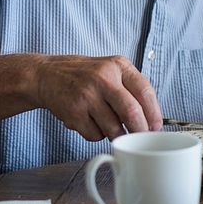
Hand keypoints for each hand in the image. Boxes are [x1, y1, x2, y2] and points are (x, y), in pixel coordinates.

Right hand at [32, 54, 161, 140]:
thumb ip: (131, 88)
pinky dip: (97, 135)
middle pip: (131, 112)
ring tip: (111, 126)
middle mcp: (103, 78)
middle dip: (140, 129)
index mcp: (118, 66)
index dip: (154, 113)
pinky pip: (95, 135)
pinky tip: (90, 122)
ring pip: (114, 128)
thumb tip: (152, 119)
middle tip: (141, 137)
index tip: (156, 126)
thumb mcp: (111, 70)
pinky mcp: (73, 112)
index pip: (145, 91)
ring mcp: (87, 96)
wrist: (46, 75)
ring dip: (117, 134)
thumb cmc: (85, 76)